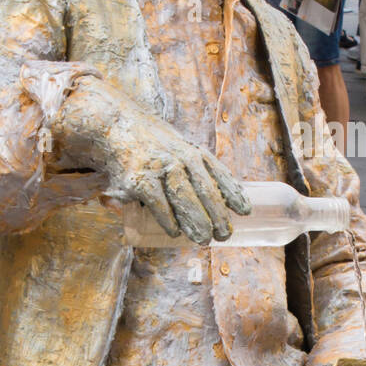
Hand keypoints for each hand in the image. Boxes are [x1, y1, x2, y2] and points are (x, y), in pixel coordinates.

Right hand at [98, 105, 250, 243]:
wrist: (120, 125)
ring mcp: (161, 168)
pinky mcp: (140, 179)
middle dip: (218, 216)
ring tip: (205, 239)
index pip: (220, 175)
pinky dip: (168, 220)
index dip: (233, 194)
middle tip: (224, 235)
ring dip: (197, 222)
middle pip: (206, 191)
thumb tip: (223, 201)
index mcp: (196, 153)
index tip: (245, 211)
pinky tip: (175, 232)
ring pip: (185, 199)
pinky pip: (158, 204)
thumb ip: (199, 169)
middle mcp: (182, 159)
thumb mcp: (182, 149)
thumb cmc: (156, 145)